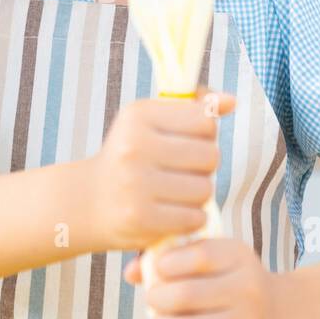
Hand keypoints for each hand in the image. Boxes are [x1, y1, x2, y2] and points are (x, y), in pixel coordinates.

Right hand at [84, 88, 236, 252]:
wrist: (87, 200)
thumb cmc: (130, 156)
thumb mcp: (152, 122)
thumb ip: (194, 109)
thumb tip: (232, 101)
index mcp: (138, 115)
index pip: (205, 121)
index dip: (204, 134)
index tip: (185, 142)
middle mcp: (134, 146)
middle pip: (210, 155)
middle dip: (204, 166)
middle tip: (182, 171)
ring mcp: (135, 183)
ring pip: (205, 189)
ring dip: (198, 194)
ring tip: (176, 193)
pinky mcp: (140, 217)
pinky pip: (195, 217)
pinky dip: (191, 218)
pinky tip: (173, 213)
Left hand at [123, 236, 285, 318]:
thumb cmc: (240, 285)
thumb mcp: (221, 261)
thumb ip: (176, 259)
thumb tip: (131, 272)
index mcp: (239, 258)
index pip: (196, 255)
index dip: (167, 264)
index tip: (159, 272)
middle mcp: (246, 289)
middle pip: (184, 295)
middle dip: (156, 300)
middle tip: (152, 302)